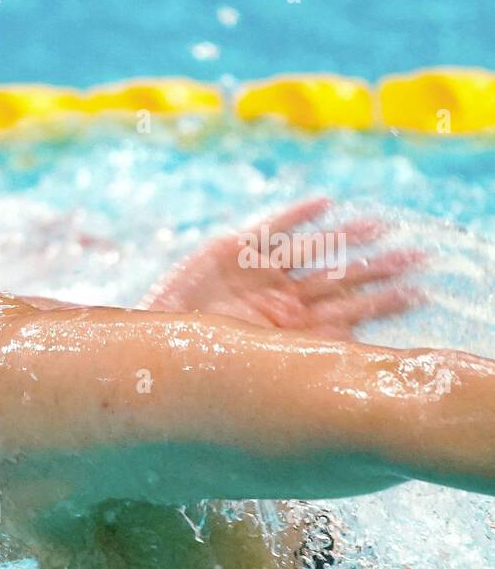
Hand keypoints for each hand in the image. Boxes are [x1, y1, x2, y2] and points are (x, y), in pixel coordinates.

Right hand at [140, 198, 424, 338]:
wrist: (149, 350)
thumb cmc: (199, 365)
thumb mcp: (256, 365)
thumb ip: (299, 356)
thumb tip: (353, 365)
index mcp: (291, 331)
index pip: (349, 312)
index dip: (383, 302)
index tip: (419, 292)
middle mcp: (282, 301)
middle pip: (339, 279)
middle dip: (377, 267)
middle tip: (416, 256)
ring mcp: (259, 276)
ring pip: (312, 252)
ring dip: (345, 237)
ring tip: (378, 225)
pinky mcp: (232, 253)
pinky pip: (269, 231)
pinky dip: (295, 217)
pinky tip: (323, 202)